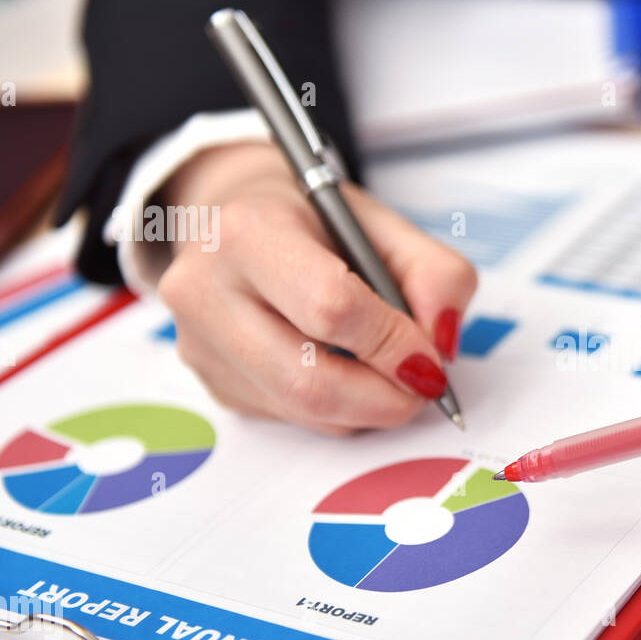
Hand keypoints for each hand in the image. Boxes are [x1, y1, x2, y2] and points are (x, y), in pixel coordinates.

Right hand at [155, 142, 475, 433]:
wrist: (233, 222)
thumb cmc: (312, 222)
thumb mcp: (384, 224)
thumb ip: (434, 275)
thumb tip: (442, 345)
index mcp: (249, 231)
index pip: (330, 307)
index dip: (393, 344)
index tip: (431, 358)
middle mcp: (206, 289)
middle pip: (309, 380)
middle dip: (385, 397)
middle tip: (424, 386)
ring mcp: (199, 344)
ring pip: (304, 410)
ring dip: (367, 408)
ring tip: (390, 374)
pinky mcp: (211, 382)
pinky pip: (291, 418)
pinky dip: (338, 409)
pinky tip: (346, 370)